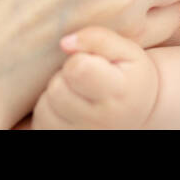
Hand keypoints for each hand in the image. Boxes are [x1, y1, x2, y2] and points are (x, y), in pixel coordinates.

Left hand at [31, 27, 158, 128]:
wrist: (139, 115)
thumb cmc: (129, 76)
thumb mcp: (126, 50)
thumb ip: (98, 38)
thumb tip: (64, 43)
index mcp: (119, 92)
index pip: (78, 69)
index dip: (77, 59)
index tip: (90, 61)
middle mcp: (102, 122)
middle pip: (58, 89)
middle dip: (65, 78)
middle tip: (83, 79)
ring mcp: (83, 136)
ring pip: (45, 107)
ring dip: (56, 96)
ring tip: (77, 94)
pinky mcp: (64, 141)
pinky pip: (41, 122)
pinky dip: (50, 112)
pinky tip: (69, 110)